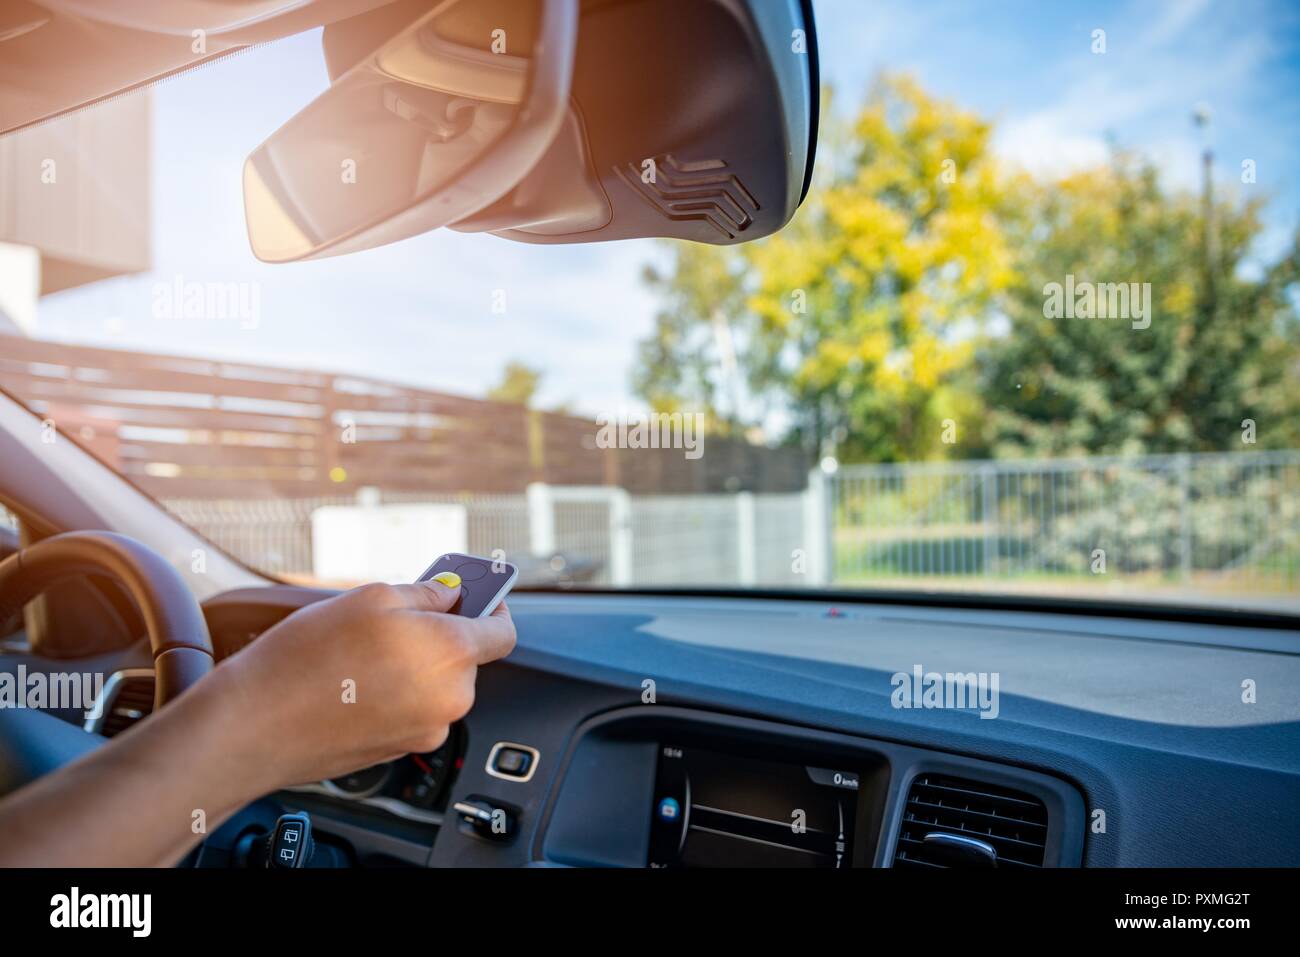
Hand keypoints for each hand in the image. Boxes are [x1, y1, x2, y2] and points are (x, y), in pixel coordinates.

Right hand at [207, 579, 515, 790]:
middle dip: (438, 636)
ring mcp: (425, 731)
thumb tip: (450, 595)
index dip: (493, 609)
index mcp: (452, 654)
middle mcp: (449, 700)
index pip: (503, 632)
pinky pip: (411, 710)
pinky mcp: (398, 749)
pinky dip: (394, 692)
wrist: (255, 726)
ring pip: (435, 685)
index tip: (478, 597)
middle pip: (464, 659)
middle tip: (396, 620)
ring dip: (414, 665)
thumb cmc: (307, 659)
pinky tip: (354, 680)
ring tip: (362, 652)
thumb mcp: (370, 598)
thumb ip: (425, 594)